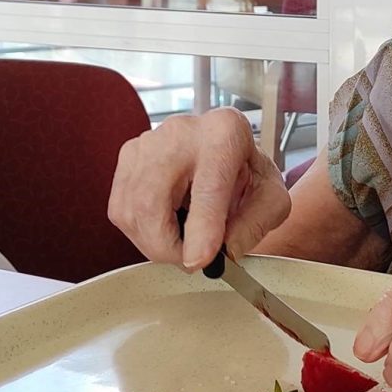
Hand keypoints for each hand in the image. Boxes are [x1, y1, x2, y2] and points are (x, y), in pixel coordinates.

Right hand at [109, 108, 290, 268]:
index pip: (207, 189)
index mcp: (225, 134)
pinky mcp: (128, 157)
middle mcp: (181, 131)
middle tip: (191, 261)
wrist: (226, 150)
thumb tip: (221, 254)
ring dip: (153, 242)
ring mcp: (148, 141)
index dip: (201, 231)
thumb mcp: (271, 200)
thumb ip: (252, 227)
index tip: (199, 261)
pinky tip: (166, 225)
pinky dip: (140, 230)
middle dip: (167, 247)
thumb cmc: (248, 174)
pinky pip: (120, 209)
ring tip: (182, 242)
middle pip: (152, 201)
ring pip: (130, 210)